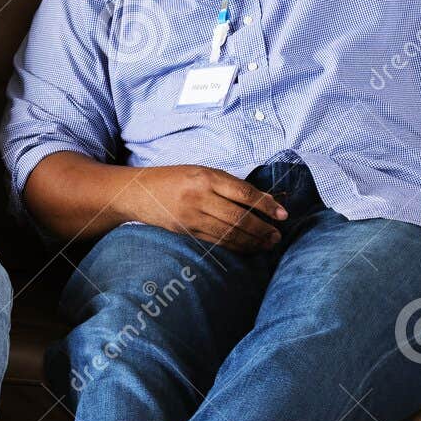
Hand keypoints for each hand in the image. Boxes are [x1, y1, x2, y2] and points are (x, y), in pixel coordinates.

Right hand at [126, 165, 286, 252]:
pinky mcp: (187, 231)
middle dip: (262, 229)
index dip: (266, 205)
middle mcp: (199, 197)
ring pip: (230, 233)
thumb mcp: (200, 172)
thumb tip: (265, 200)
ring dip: (253, 241)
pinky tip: (248, 248)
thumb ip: (230, 185)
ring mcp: (191, 216)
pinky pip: (217, 242)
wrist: (138, 192)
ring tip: (268, 243)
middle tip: (277, 235)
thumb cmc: (173, 179)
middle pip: (239, 217)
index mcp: (205, 177)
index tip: (283, 214)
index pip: (243, 193)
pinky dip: (236, 247)